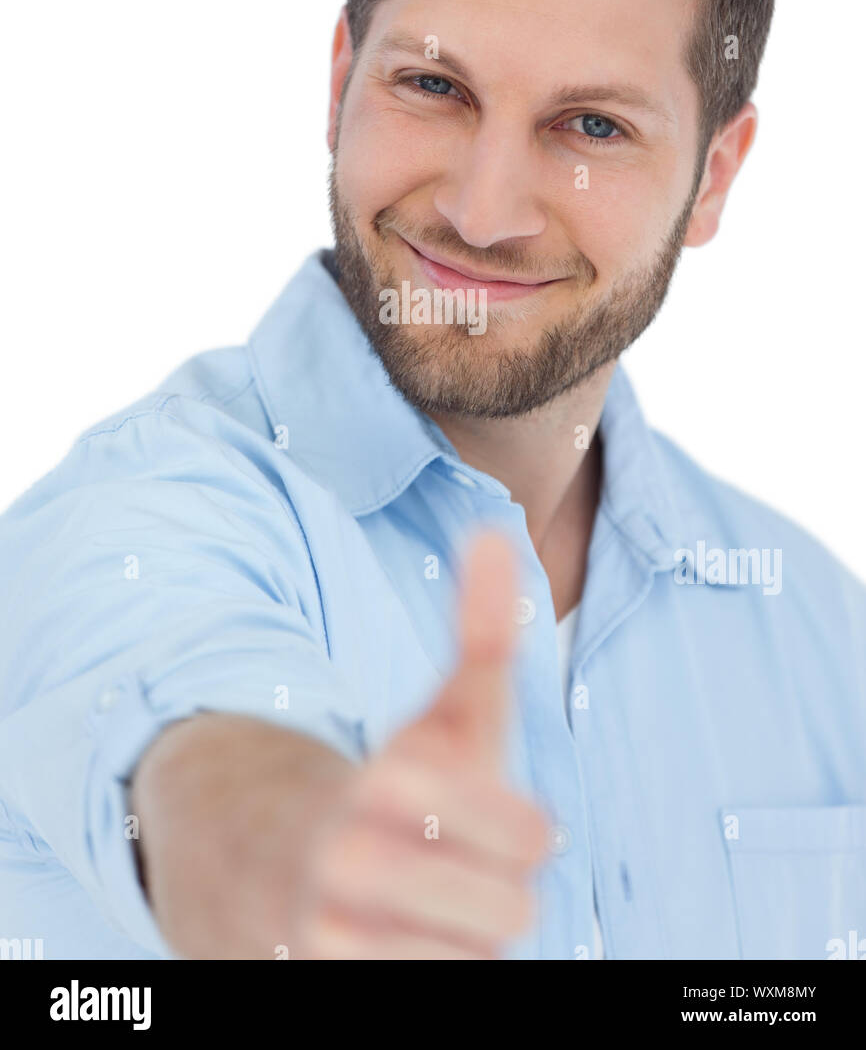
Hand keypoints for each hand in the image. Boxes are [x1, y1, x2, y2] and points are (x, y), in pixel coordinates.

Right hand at [132, 530, 548, 959]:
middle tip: (465, 871)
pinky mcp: (307, 987)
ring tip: (431, 912)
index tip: (506, 822)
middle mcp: (346, 861)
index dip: (525, 830)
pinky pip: (422, 1000)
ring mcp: (324, 938)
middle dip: (498, 893)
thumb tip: (498, 532)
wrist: (250, 850)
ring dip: (462, 945)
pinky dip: (426, 975)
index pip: (527, 835)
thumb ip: (480, 632)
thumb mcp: (437, 711)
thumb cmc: (386, 784)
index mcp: (387, 780)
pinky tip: (404, 946)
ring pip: (470, 969)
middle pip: (508, 913)